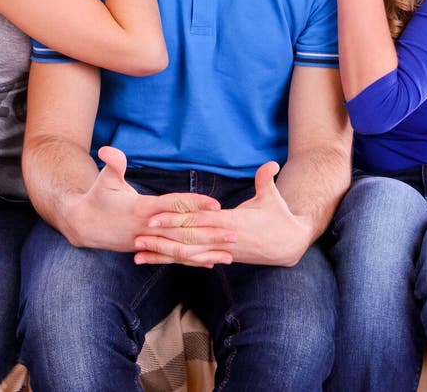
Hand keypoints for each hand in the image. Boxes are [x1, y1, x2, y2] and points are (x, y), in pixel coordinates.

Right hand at [63, 147, 225, 262]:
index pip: (173, 206)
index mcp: (142, 209)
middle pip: (184, 231)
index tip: (216, 205)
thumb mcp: (104, 179)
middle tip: (235, 233)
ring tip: (231, 253)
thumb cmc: (98, 198)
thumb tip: (108, 150)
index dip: (194, 204)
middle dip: (210, 233)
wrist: (83, 226)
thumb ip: (113, 164)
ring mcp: (150, 242)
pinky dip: (194, 259)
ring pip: (183, 249)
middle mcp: (149, 229)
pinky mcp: (150, 249)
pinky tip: (213, 261)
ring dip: (208, 251)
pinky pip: (175, 256)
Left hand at [134, 161, 311, 267]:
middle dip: (161, 239)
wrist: (289, 245)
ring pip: (187, 255)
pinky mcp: (220, 256)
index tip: (155, 218)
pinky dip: (175, 261)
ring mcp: (221, 251)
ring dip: (163, 254)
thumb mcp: (274, 196)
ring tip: (139, 254)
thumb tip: (272, 163)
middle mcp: (222, 240)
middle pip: (187, 240)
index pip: (198, 221)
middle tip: (137, 236)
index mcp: (232, 223)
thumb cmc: (281, 217)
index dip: (176, 219)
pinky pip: (194, 260)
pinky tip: (157, 261)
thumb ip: (267, 179)